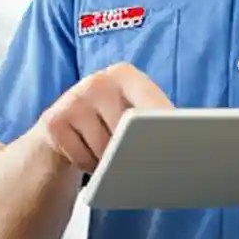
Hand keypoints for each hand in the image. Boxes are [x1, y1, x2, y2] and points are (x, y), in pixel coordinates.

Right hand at [29, 62, 171, 172]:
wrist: (63, 128)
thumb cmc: (112, 122)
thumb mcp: (134, 113)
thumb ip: (155, 119)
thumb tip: (185, 143)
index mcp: (125, 74)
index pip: (152, 104)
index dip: (163, 129)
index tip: (177, 148)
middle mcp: (98, 80)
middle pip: (128, 131)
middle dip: (134, 151)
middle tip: (137, 156)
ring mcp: (73, 98)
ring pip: (105, 149)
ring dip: (111, 161)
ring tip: (107, 150)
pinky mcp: (53, 120)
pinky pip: (82, 158)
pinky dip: (89, 165)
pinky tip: (88, 153)